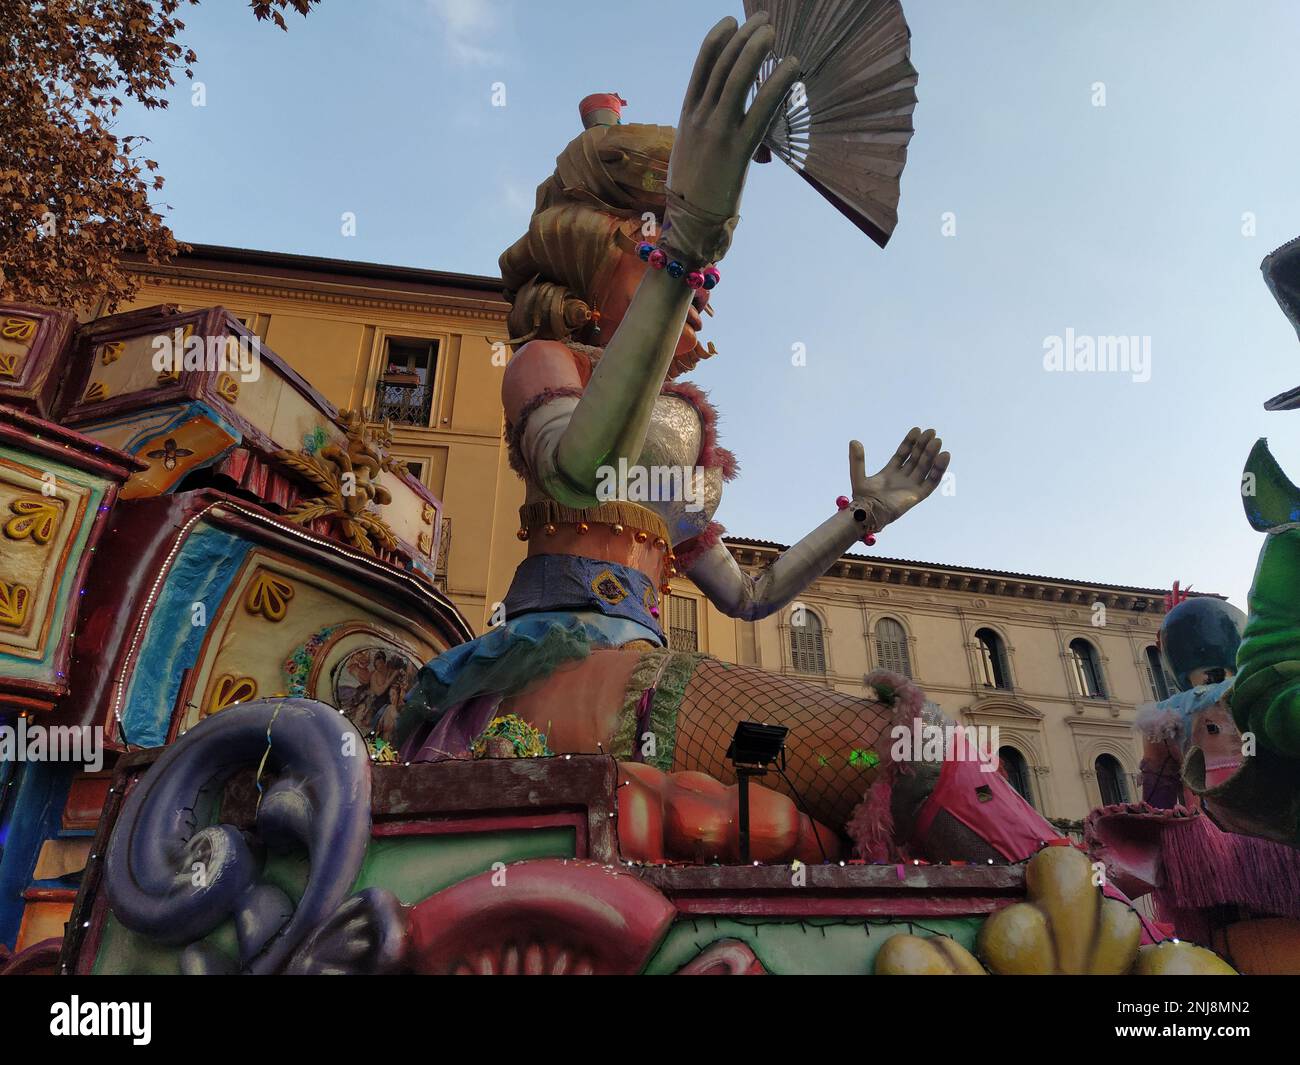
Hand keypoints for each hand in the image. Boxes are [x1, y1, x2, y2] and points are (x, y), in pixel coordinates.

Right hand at [666, 14, 799, 231]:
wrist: (689, 224)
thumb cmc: (693, 191)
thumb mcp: (690, 150)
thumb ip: (703, 126)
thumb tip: (720, 111)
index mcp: (687, 116)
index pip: (701, 65)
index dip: (718, 37)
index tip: (734, 21)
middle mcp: (700, 118)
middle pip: (722, 64)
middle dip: (744, 36)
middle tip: (764, 20)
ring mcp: (717, 133)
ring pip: (737, 79)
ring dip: (756, 50)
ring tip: (773, 33)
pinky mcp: (737, 150)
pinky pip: (760, 110)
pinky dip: (777, 84)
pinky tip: (792, 67)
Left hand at [849, 429, 949, 527]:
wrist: (869, 514)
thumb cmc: (862, 500)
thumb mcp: (858, 475)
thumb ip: (857, 459)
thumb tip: (853, 441)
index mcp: (890, 472)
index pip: (903, 453)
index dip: (910, 442)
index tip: (917, 430)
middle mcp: (903, 478)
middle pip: (916, 458)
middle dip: (923, 445)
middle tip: (931, 431)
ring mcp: (911, 486)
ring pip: (925, 467)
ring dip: (932, 454)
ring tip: (937, 441)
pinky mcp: (918, 495)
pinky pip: (932, 480)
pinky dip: (939, 469)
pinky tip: (944, 456)